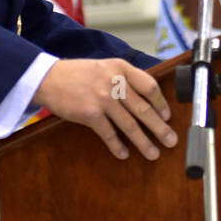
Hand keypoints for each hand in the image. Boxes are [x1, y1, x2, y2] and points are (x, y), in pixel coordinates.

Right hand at [33, 59, 175, 160]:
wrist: (49, 78)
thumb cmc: (79, 74)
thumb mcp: (106, 66)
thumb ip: (125, 77)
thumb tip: (147, 97)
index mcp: (121, 68)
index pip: (149, 86)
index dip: (161, 103)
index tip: (167, 116)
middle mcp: (115, 82)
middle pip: (144, 109)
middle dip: (159, 128)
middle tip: (171, 140)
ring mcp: (103, 99)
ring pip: (130, 124)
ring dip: (144, 142)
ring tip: (154, 153)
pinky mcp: (90, 114)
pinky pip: (109, 134)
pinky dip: (118, 146)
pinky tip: (124, 154)